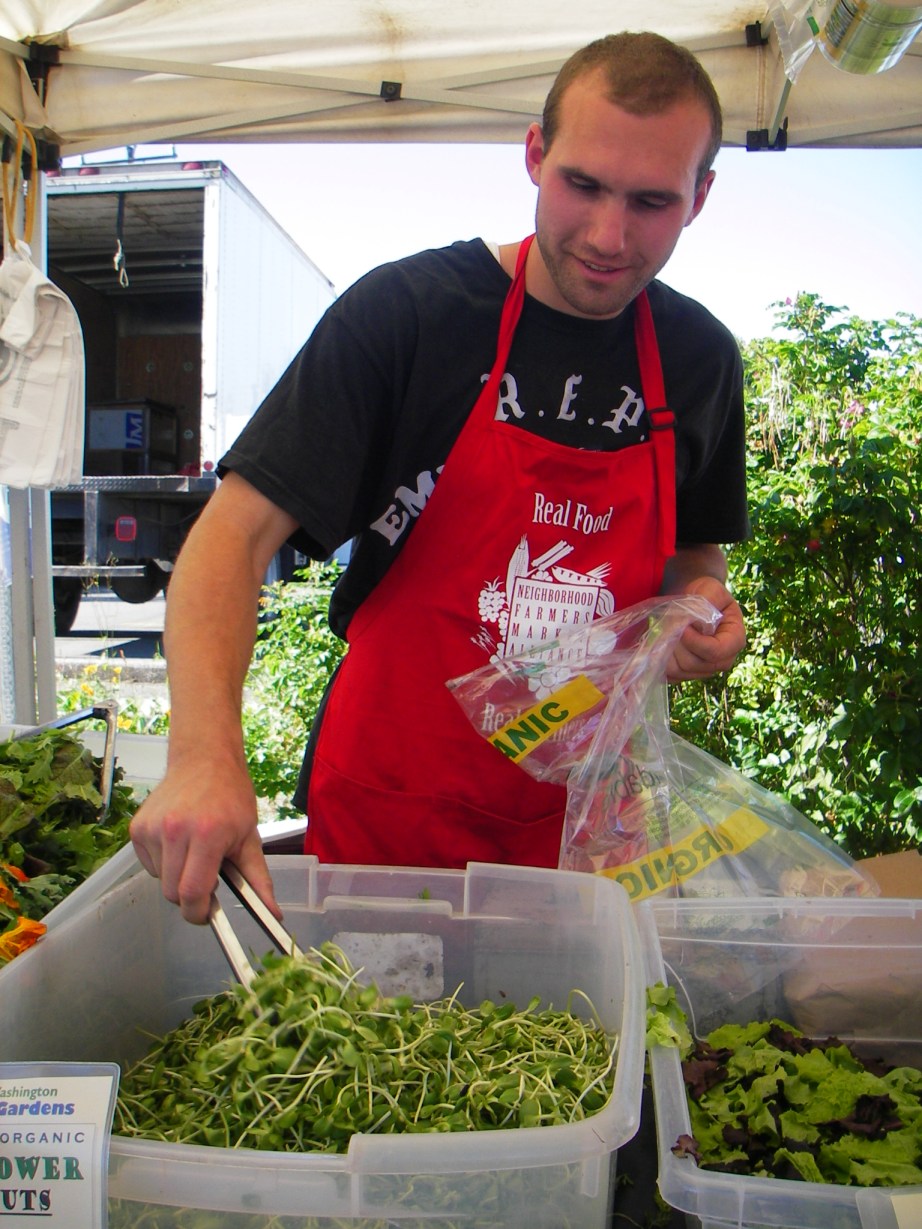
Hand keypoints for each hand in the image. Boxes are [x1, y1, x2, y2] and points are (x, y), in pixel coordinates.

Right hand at [129, 755, 280, 925]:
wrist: (204, 759)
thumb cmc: (230, 796)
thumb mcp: (250, 836)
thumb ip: (259, 879)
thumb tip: (272, 914)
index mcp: (207, 834)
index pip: (192, 893)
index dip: (199, 912)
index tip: (207, 912)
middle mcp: (175, 830)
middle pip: (172, 893)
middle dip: (189, 896)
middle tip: (207, 878)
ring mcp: (152, 828)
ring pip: (159, 880)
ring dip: (177, 877)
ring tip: (194, 853)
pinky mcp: (137, 827)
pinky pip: (149, 864)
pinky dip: (163, 863)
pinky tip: (179, 843)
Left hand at [666, 575, 745, 681]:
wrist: (692, 601)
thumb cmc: (705, 594)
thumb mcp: (711, 589)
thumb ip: (708, 600)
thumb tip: (696, 621)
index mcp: (734, 640)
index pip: (715, 652)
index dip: (694, 641)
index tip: (682, 626)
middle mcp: (722, 660)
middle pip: (694, 663)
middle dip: (677, 643)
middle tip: (669, 624)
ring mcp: (703, 670)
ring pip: (679, 670)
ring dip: (666, 650)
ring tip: (664, 631)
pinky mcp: (686, 674)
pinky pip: (670, 675)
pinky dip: (660, 660)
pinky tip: (659, 643)